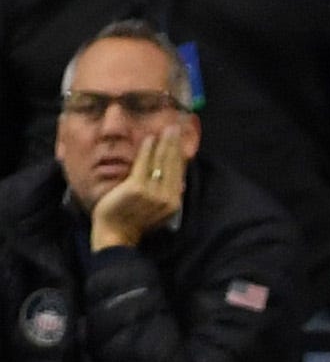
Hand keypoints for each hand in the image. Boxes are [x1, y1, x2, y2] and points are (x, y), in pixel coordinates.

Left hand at [89, 132, 184, 249]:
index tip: (181, 140)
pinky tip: (149, 139)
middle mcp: (167, 198)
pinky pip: (144, 164)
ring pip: (161, 163)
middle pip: (173, 165)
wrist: (116, 234)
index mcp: (174, 203)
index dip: (180, 155)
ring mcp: (153, 193)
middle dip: (175, 145)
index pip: (179, 174)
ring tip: (167, 130)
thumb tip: (175, 179)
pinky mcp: (138, 188)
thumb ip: (164, 194)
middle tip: (176, 127)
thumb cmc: (132, 222)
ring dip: (164, 144)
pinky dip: (147, 151)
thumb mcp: (156, 210)